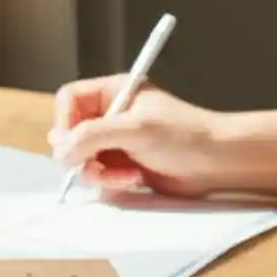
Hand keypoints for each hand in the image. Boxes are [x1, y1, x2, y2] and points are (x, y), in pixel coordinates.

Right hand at [49, 77, 223, 197]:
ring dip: (98, 173)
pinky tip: (134, 180)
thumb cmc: (182, 136)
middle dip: (82, 154)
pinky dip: (110, 183)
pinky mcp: (121, 166)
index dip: (64, 122)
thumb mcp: (135, 129)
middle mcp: (109, 115)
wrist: (217, 163)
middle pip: (69, 133)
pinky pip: (97, 176)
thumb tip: (60, 153)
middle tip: (98, 166)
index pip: (68, 100)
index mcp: (113, 93)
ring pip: (81, 159)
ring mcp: (114, 142)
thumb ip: (93, 136)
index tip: (71, 144)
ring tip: (127, 177)